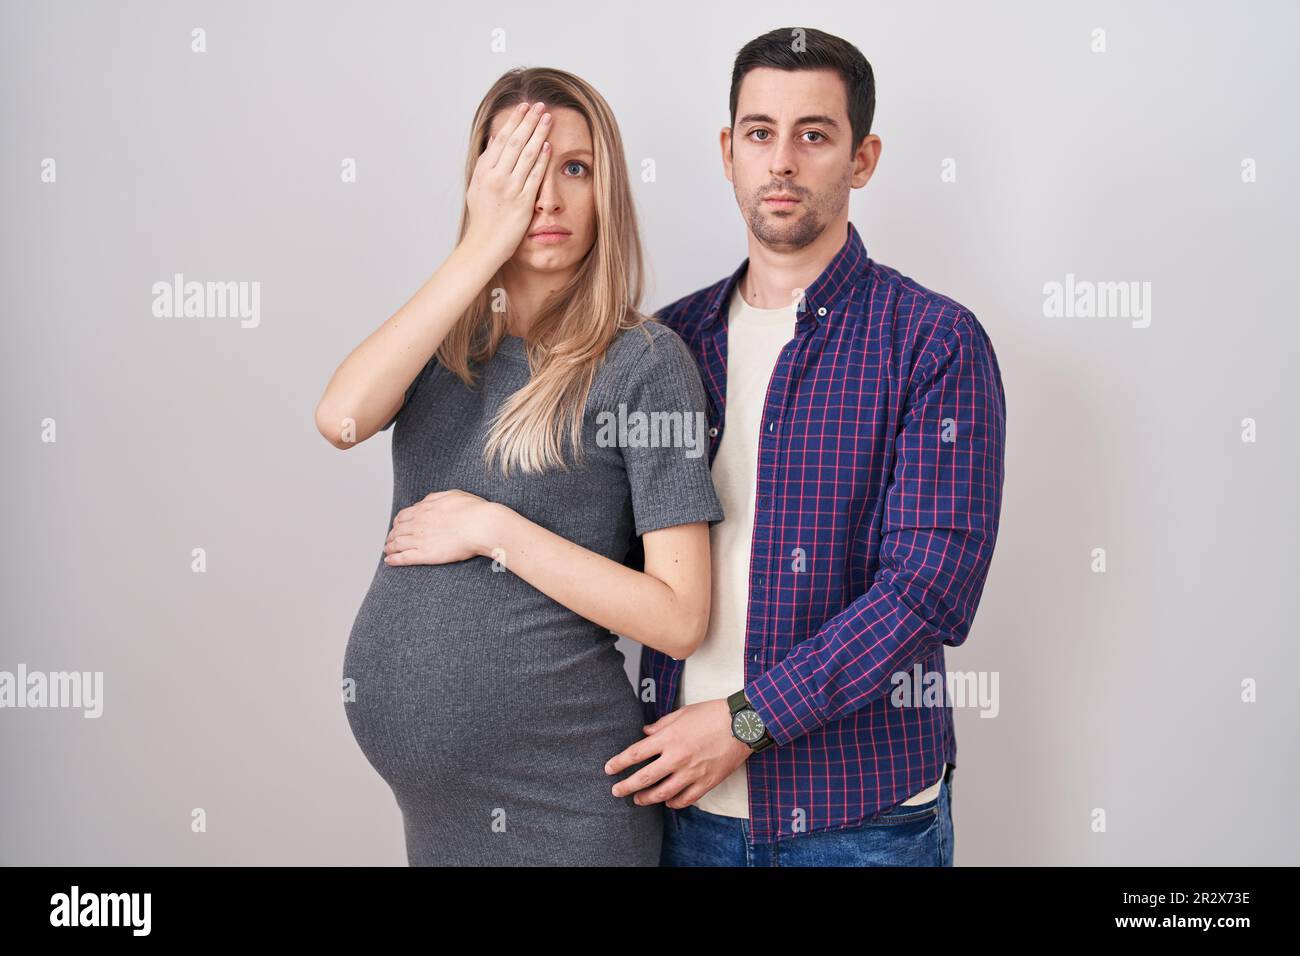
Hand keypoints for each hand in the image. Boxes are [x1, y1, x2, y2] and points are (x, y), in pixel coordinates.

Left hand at [383, 491, 497, 565]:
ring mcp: (419, 539)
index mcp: (424, 508)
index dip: (398, 523)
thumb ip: (436, 497)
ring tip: (387, 551)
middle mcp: (418, 523)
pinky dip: (394, 560)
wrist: (481, 525)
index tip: (397, 527)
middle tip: (390, 541)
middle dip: (392, 535)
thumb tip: (426, 500)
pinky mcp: (424, 554)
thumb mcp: (453, 495)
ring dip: (389, 547)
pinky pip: (403, 558)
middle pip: (397, 530)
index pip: (403, 516)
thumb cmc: (473, 511)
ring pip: (396, 544)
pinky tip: (389, 561)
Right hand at [462, 100, 552, 267]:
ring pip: (525, 155)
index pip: (500, 139)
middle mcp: (495, 178)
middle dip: (528, 121)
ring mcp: (509, 190)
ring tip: (547, 118)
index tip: (524, 107)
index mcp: (483, 172)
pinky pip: (533, 176)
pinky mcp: (522, 203)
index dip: (514, 121)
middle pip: (514, 142)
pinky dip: (541, 160)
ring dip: (538, 134)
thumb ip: (486, 163)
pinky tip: (548, 146)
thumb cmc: (482, 218)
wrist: (483, 246)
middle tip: (539, 104)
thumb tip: (494, 139)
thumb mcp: (477, 187)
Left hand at [604, 698, 753, 808]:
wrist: (742, 724)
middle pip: (644, 778)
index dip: (619, 762)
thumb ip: (661, 725)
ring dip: (646, 798)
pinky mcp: (706, 782)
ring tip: (638, 800)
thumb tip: (645, 732)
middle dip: (626, 786)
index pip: (635, 754)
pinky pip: (685, 799)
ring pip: (662, 793)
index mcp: (668, 738)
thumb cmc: (712, 714)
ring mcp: (692, 773)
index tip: (609, 769)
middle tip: (616, 791)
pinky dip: (673, 803)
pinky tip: (667, 802)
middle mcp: (677, 758)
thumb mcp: (682, 713)